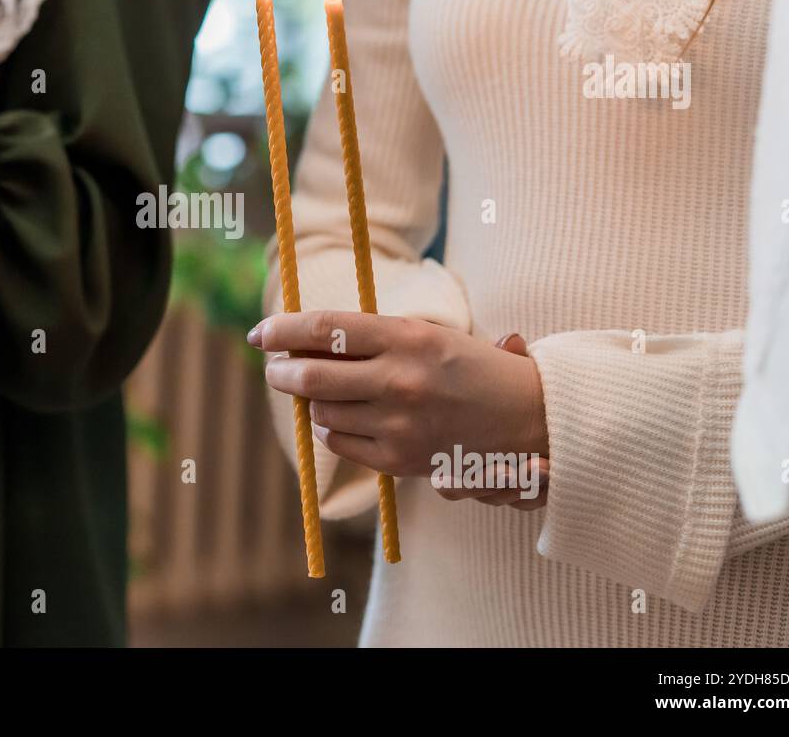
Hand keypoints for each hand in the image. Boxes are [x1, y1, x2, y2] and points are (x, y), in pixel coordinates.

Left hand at [248, 312, 549, 508]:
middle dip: (281, 371)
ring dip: (311, 400)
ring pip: (322, 411)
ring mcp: (400, 424)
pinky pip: (341, 442)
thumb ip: (368, 338)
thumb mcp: (424, 336)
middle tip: (274, 367)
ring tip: (320, 391)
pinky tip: (343, 418)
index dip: (282, 329)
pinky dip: (332, 428)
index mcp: (407, 337)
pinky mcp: (401, 459)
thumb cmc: (470, 366)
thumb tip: (301, 343)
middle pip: (311, 375)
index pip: (325, 329)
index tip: (259, 333)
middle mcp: (400, 380)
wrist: (529, 416)